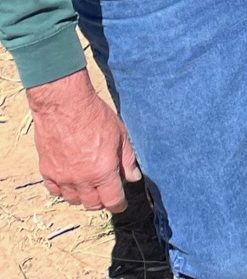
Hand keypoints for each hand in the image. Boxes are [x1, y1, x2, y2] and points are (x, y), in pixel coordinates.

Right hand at [27, 71, 138, 210]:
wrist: (64, 106)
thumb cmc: (95, 117)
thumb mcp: (120, 135)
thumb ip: (127, 159)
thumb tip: (134, 177)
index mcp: (102, 171)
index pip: (112, 200)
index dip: (118, 205)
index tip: (121, 205)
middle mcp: (81, 179)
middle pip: (92, 203)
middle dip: (102, 201)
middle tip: (107, 193)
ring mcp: (62, 177)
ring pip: (73, 199)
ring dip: (83, 196)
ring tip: (90, 185)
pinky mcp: (47, 171)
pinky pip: (55, 190)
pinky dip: (64, 190)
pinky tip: (71, 181)